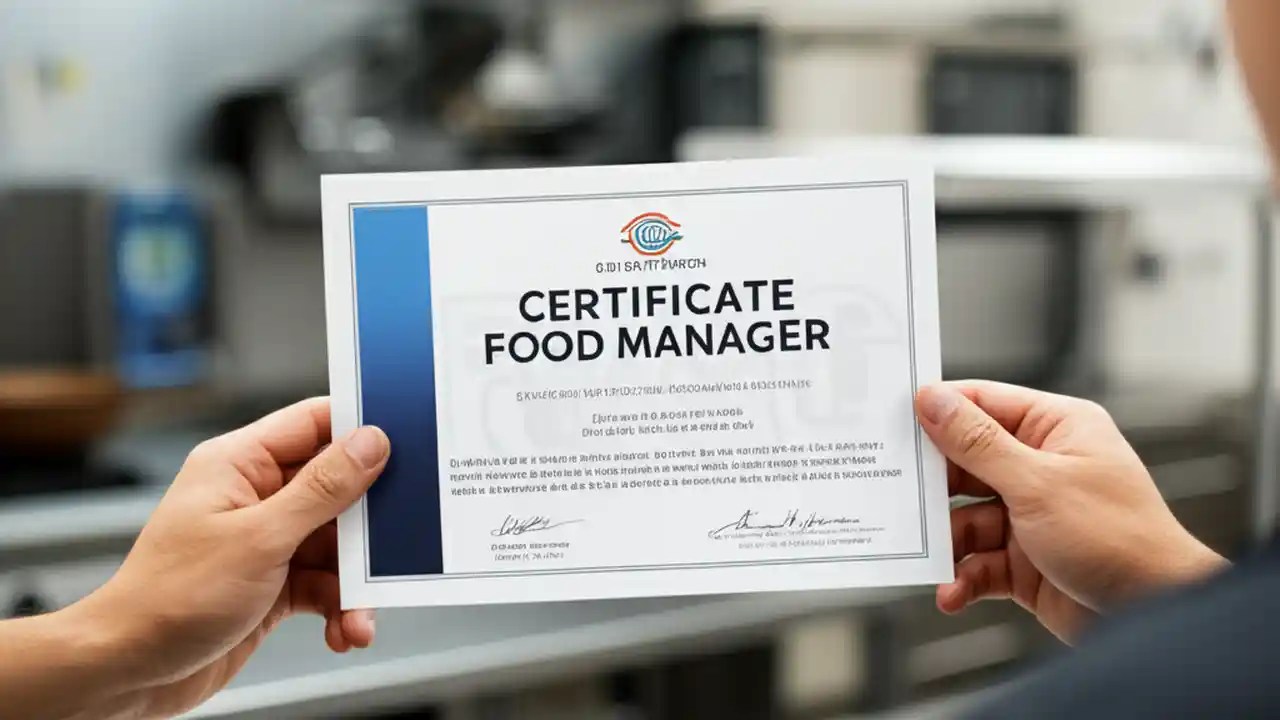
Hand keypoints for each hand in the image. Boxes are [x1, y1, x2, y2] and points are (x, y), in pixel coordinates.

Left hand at [71, 398, 387, 717]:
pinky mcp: (273, 582)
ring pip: (336, 545)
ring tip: (361, 612)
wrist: (129, 670)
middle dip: (367, 527)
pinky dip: (341, 607)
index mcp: (239, 464)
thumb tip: (369, 443)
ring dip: (355, 581)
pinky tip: (344, 629)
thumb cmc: (167, 600)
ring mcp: (265, 540)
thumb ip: (322, 490)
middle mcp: (254, 496)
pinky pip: (325, 583)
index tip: (406, 445)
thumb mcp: (259, 539)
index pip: (313, 423)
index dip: (361, 430)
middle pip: (336, 489)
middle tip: (393, 545)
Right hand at [915, 381, 1225, 642]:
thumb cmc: (1120, 538)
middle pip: (966, 463)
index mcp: (1057, 428)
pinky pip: (978, 561)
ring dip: (948, 542)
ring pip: (966, 518)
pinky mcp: (1025, 560)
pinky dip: (962, 577)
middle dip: (934, 487)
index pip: (984, 403)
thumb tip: (933, 400)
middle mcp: (1043, 466)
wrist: (1157, 613)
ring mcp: (1032, 515)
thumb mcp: (1037, 483)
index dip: (938, 410)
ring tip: (933, 557)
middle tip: (896, 493)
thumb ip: (977, 443)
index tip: (892, 419)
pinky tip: (952, 590)